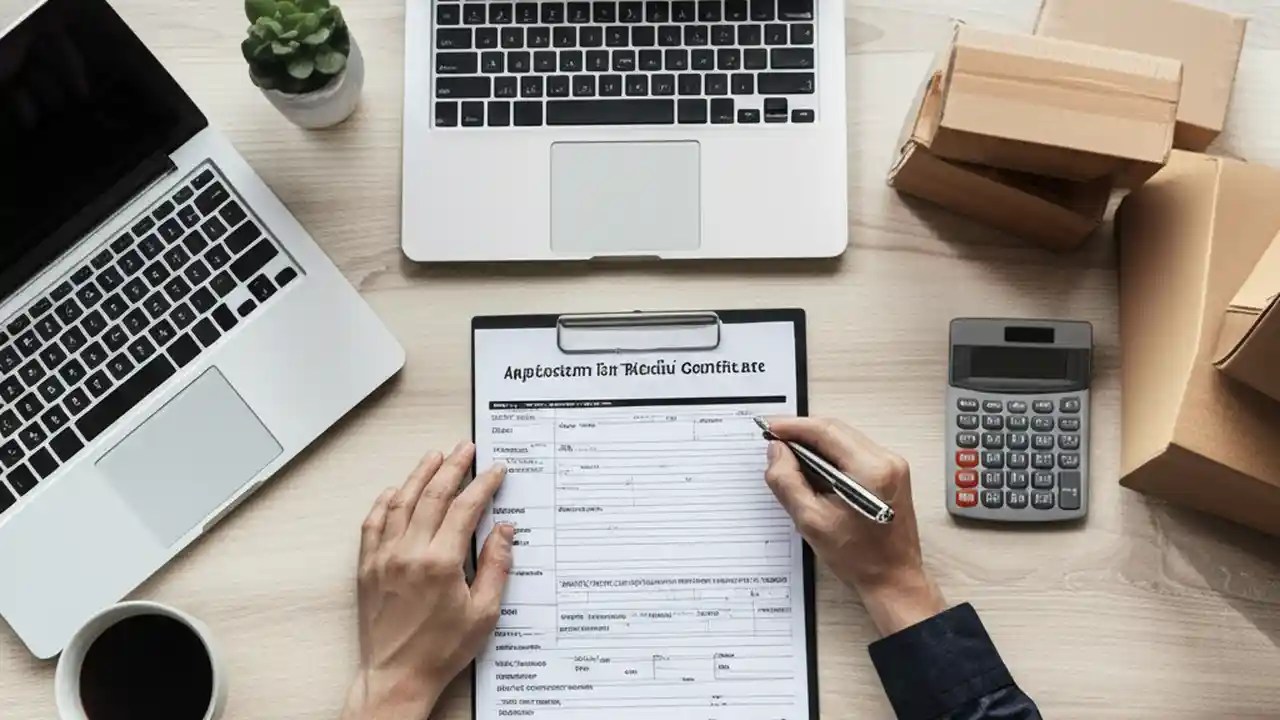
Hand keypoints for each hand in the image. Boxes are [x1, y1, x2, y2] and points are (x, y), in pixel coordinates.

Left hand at [341, 442, 513, 719]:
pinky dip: (385, 501)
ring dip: (419, 474)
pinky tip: (395, 491)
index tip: (494, 471)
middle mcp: (409, 553)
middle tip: (465, 449)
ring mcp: (384, 557)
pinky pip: (373, 523)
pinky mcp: (368, 567)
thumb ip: (496, 566)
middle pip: (432, 495)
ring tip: (434, 456)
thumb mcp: (484, 612)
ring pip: (401, 501)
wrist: (398, 676)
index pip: (464, 508)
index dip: (482, 484)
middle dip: (452, 467)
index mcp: (441, 563)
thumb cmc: (441, 650)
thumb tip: (504, 530)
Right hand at [763, 418, 945, 635]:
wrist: (893, 579)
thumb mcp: (811, 521)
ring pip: (845, 439)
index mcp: (871, 470)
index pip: (826, 431)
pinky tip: (812, 466)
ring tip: (788, 454)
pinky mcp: (892, 473)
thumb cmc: (858, 558)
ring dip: (816, 442)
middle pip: (836, 430)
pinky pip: (854, 452)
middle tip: (774, 439)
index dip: (793, 426)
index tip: (769, 428)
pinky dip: (830, 454)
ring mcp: (893, 466)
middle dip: (802, 432)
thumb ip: (788, 481)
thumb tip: (776, 451)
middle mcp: (887, 460)